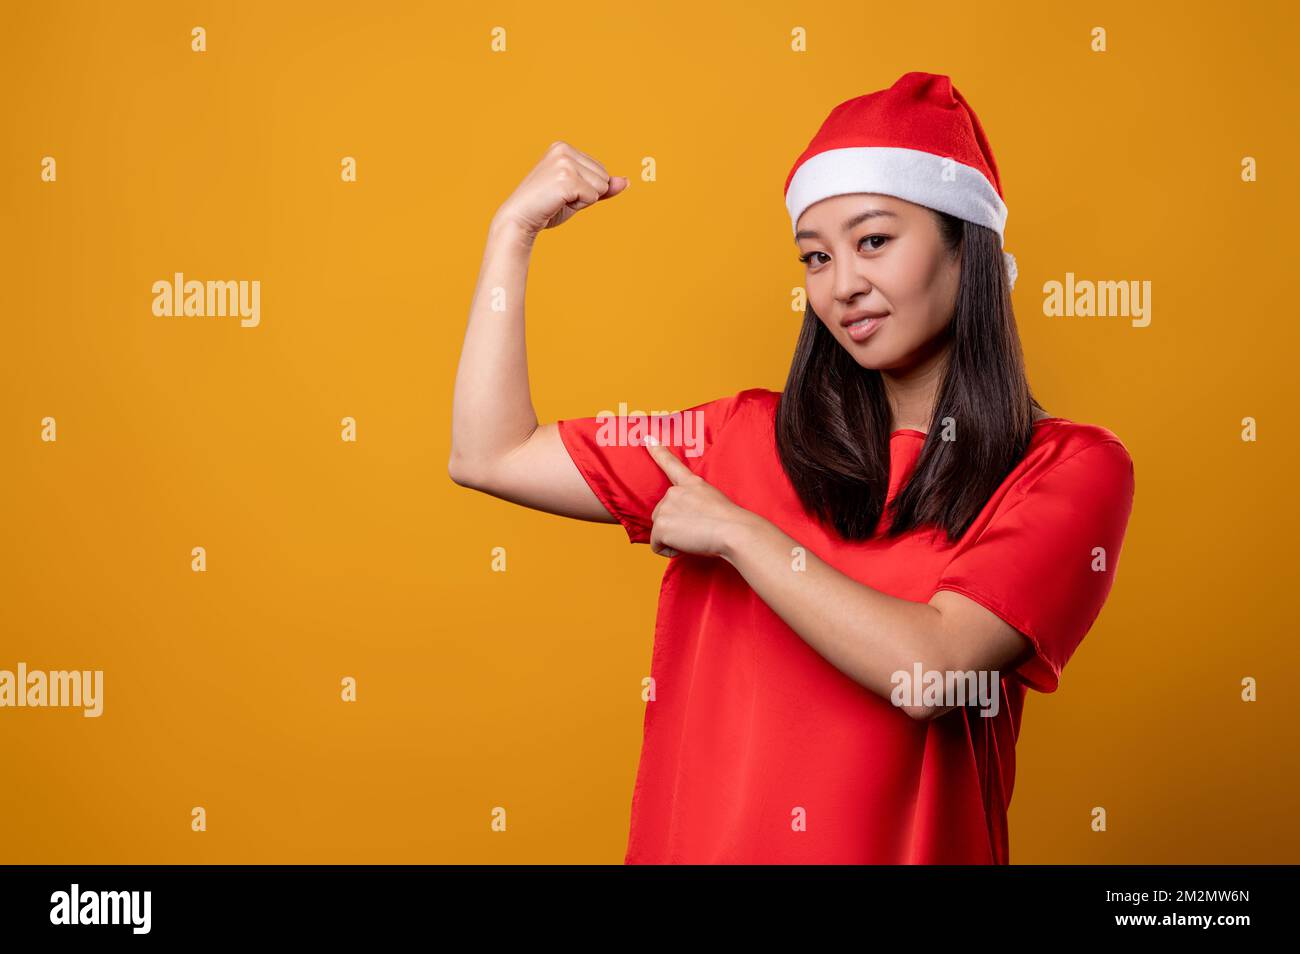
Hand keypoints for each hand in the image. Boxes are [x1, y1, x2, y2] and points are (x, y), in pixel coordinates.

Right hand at [491, 141, 628, 241]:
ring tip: (558, 198)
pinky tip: (558, 202)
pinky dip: (579, 205)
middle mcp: (563, 150)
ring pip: (600, 186)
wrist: (519, 219)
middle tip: (560, 197)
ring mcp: (564, 163)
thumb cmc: (547, 207)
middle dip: (587, 193)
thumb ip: (602, 187)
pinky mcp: (566, 178)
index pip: (601, 170)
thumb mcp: (578, 193)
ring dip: (583, 199)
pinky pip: (593, 196)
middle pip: (604, 176)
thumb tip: (627, 181)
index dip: (587, 188)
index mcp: (563, 147)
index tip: (562, 191)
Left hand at [643, 436, 757, 559]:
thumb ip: (696, 506)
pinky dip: (669, 550)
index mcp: (692, 483)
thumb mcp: (715, 504)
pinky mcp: (660, 524)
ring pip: (660, 531)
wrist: (734, 531)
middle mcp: (675, 491)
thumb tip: (686, 524)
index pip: (671, 464)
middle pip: (662, 514)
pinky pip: (657, 546)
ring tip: (696, 536)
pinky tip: (687, 545)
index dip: (657, 450)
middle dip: (675, 526)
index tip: (646, 437)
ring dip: (674, 539)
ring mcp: (666, 506)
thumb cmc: (732, 524)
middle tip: (698, 530)